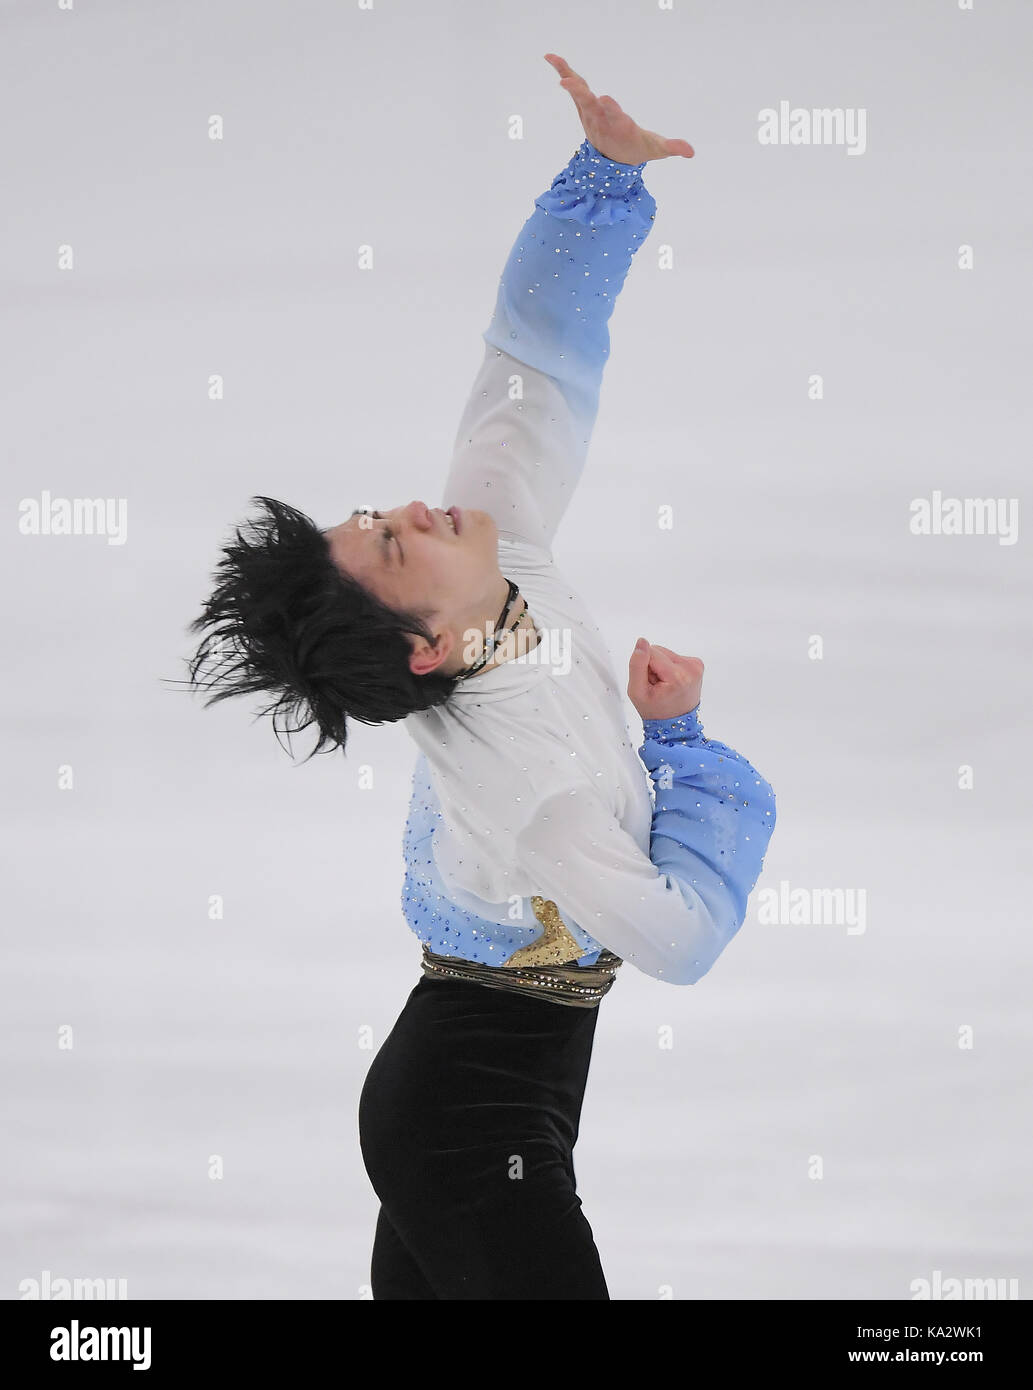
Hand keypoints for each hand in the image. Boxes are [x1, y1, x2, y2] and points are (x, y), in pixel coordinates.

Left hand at [544, 53, 693, 164]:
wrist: (612, 163)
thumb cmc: (637, 151)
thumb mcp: (656, 150)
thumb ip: (672, 147)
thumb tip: (691, 152)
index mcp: (620, 128)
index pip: (615, 117)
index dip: (610, 108)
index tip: (604, 98)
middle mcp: (601, 120)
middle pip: (589, 105)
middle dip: (579, 93)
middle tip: (565, 83)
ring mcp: (590, 113)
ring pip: (578, 93)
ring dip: (567, 77)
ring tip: (553, 59)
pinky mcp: (584, 106)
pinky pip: (574, 87)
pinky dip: (564, 72)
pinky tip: (552, 58)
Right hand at [627, 640, 703, 720]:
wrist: (676, 725)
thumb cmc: (656, 711)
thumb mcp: (637, 692)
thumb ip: (636, 665)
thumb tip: (642, 642)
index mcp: (677, 676)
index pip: (650, 653)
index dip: (644, 667)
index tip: (650, 684)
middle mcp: (691, 668)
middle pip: (658, 651)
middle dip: (652, 666)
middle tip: (656, 686)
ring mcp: (696, 666)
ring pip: (665, 653)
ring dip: (661, 667)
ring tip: (664, 686)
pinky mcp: (697, 665)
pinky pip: (674, 657)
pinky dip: (669, 668)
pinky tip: (672, 683)